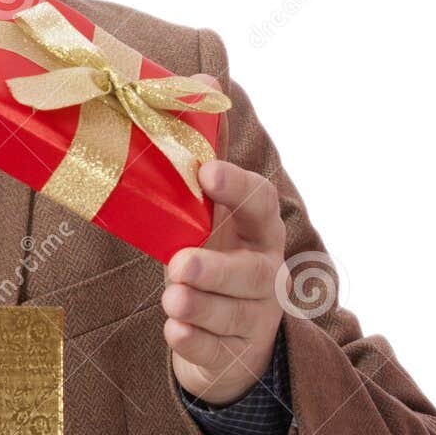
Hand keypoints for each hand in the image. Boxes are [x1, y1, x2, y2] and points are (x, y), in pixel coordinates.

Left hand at [162, 80, 285, 405]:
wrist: (229, 334)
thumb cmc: (216, 255)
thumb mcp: (212, 210)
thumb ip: (208, 153)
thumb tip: (203, 79)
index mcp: (257, 232)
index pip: (259, 206)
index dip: (238, 188)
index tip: (207, 172)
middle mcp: (263, 274)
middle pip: (251, 273)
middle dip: (218, 269)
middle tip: (181, 265)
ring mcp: (251, 318)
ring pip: (231, 315)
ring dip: (201, 306)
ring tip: (172, 299)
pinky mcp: (231, 355)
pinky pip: (215, 350)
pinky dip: (193, 341)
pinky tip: (176, 330)